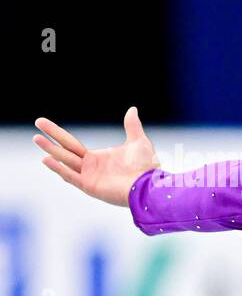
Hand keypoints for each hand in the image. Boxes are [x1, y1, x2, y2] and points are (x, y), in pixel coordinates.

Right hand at [33, 107, 159, 206]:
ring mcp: (88, 178)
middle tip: (36, 125)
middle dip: (50, 138)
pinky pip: (70, 177)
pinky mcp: (90, 187)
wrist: (150, 184)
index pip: (69, 143)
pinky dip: (59, 168)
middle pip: (64, 149)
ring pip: (65, 161)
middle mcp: (88, 167)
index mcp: (95, 158)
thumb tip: (132, 109)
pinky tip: (46, 159)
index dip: (56, 133)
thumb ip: (132, 126)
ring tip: (37, 139)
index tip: (41, 122)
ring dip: (51, 150)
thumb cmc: (146, 167)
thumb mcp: (138, 142)